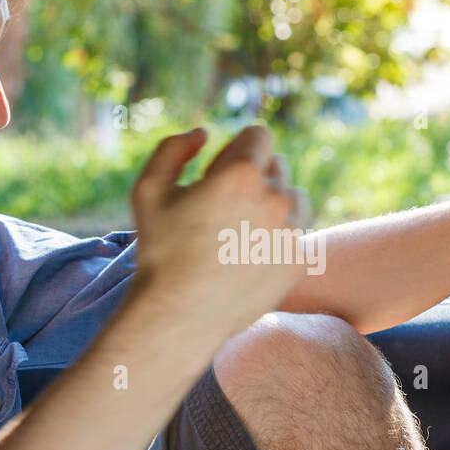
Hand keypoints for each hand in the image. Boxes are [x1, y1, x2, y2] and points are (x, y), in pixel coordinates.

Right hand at [129, 124, 308, 337]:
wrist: (179, 315)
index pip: (259, 135)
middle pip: (278, 165)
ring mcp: (293, 232)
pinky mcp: (300, 262)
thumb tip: (204, 134)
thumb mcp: (149, 189)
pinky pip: (297, 235)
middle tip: (224, 208)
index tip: (219, 174)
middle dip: (255, 177)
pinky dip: (278, 240)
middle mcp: (275, 198)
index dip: (236, 151)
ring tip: (240, 232)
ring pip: (294, 199)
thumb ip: (173, 148)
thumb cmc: (160, 251)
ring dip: (273, 206)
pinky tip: (249, 259)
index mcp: (241, 173)